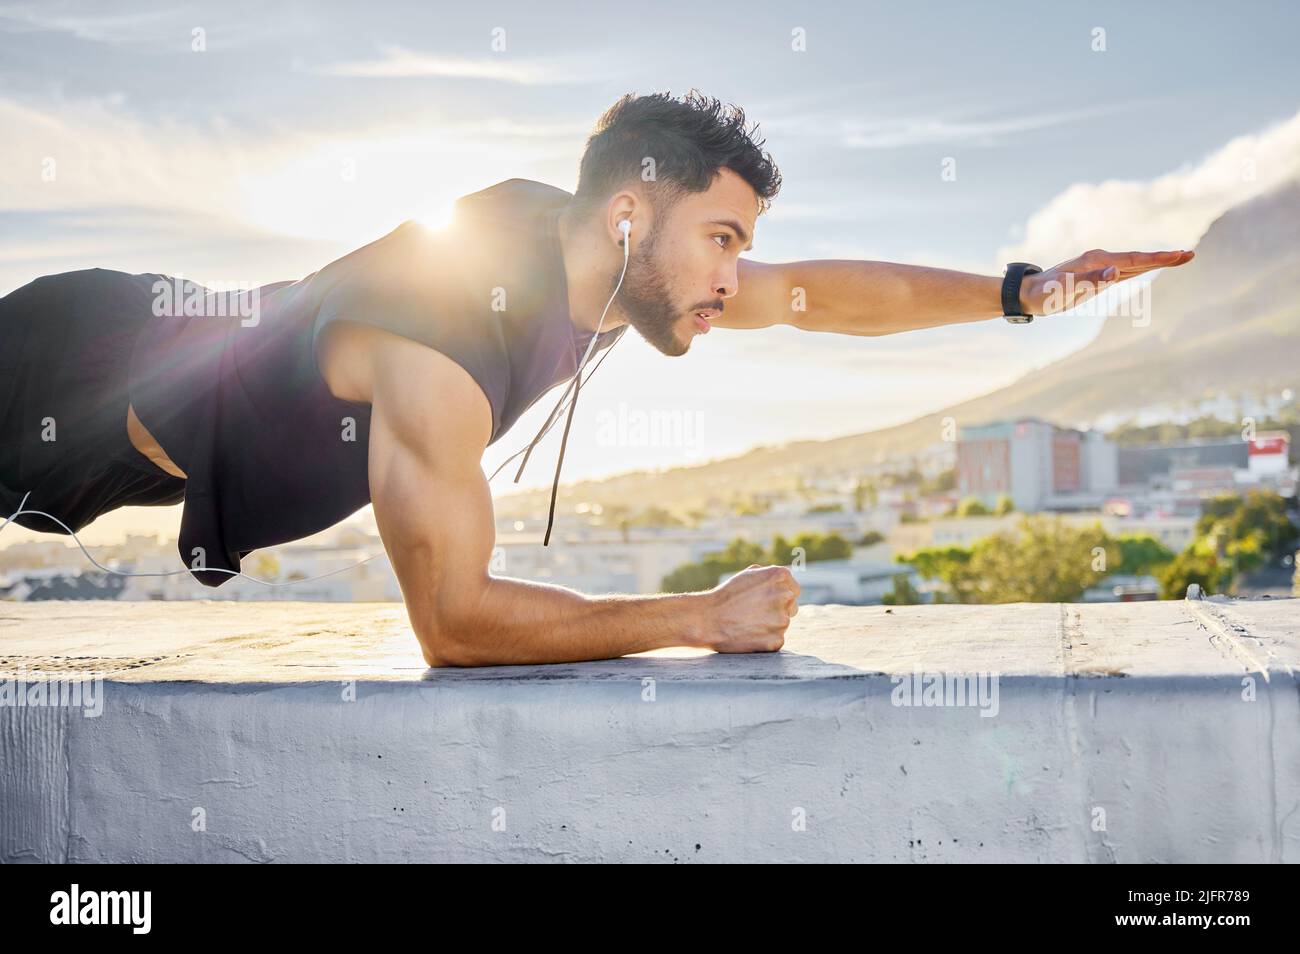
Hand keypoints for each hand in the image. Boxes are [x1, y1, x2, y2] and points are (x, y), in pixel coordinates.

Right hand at [702, 564, 799, 653]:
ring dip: (770, 626)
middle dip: (777, 611)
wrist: (706, 619)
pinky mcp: (776, 640)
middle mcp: (785, 596)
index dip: (779, 597)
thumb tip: (786, 581)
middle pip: (791, 607)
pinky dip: (764, 641)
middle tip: (754, 614)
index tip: (765, 601)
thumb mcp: (748, 575)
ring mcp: (782, 620)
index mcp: (780, 576)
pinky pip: (775, 641)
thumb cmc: (726, 596)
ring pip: (782, 625)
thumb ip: (771, 577)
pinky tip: (748, 635)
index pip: (794, 589)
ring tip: (747, 623)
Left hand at [1021, 248, 1194, 315]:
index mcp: (1097, 261)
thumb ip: (1091, 281)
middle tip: (1191, 254)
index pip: (1134, 259)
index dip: (1158, 258)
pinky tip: (1151, 267)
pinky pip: (1125, 272)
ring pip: (1134, 264)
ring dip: (1156, 262)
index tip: (1180, 255)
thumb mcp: (1064, 289)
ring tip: (1180, 258)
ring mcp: (1100, 268)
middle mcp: (1101, 260)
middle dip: (1164, 257)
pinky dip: (1141, 268)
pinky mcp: (1097, 277)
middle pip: (1139, 259)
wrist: (1027, 293)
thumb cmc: (1044, 292)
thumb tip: (1116, 273)